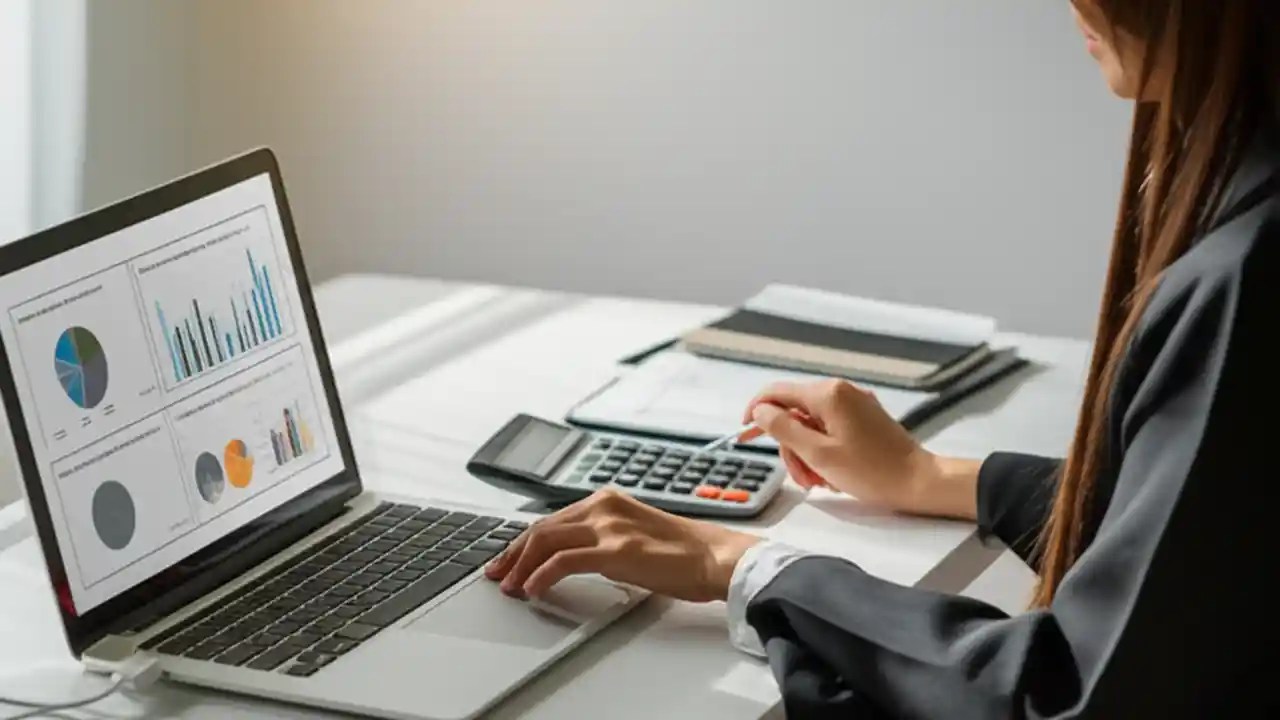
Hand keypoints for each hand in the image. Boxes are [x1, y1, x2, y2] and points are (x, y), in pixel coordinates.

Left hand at [484, 489, 760, 601]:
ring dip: (521, 566)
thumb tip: (573, 558)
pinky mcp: (615, 550)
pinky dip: (541, 576)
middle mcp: (604, 507)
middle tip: (498, 573)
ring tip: (509, 586)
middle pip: (542, 527)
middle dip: (513, 553)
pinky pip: (563, 562)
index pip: (553, 519)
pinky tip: (532, 590)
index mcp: (608, 500)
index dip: (525, 541)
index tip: (509, 558)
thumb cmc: (683, 552)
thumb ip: (604, 539)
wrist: (714, 556)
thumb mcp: (635, 535)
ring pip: (546, 541)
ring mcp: (609, 526)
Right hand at [740, 379, 978, 518]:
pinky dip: (823, 451)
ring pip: (811, 425)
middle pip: (794, 413)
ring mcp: (854, 404)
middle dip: (790, 446)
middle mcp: (841, 392)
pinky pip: (830, 430)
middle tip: (800, 476)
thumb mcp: (818, 453)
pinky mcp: (864, 419)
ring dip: (806, 454)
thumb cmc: (872, 471)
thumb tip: (760, 411)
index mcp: (828, 395)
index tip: (744, 433)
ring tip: (817, 481)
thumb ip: (783, 428)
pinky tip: (831, 474)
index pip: (777, 392)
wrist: (919, 483)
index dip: (756, 412)